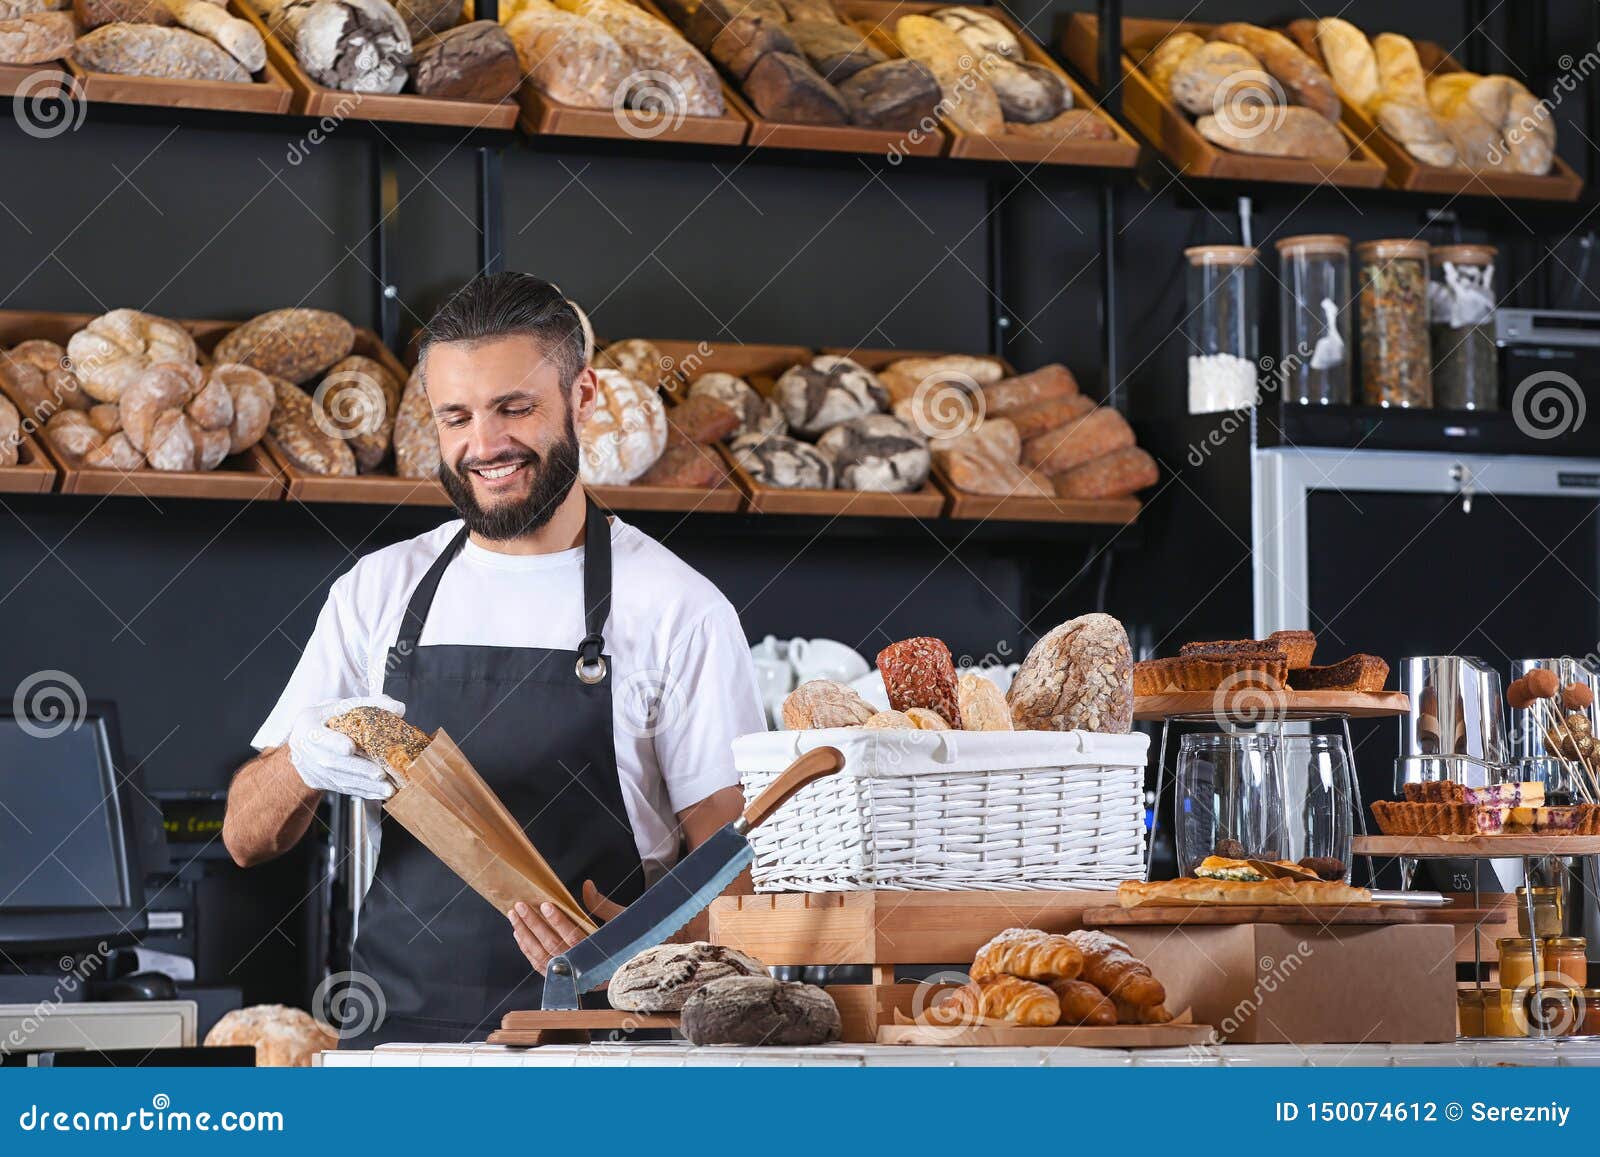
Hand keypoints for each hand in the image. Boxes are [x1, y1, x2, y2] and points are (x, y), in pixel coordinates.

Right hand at [287, 694, 406, 800]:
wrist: (306, 736)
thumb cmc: (328, 717)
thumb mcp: (343, 705)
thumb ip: (370, 704)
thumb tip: (399, 708)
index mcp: (307, 726)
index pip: (319, 735)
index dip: (334, 742)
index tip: (350, 748)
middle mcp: (304, 750)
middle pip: (331, 762)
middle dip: (358, 769)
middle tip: (381, 774)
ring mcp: (310, 769)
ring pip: (338, 779)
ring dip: (364, 785)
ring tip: (388, 789)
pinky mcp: (319, 782)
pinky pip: (341, 788)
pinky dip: (362, 791)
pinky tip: (380, 793)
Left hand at [508, 881, 623, 975]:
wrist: (632, 970)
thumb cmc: (628, 944)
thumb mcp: (621, 921)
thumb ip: (600, 905)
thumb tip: (586, 885)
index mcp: (598, 953)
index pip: (574, 937)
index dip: (558, 921)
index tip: (546, 905)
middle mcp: (582, 968)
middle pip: (553, 946)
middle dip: (533, 925)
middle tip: (520, 906)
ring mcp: (571, 977)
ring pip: (542, 957)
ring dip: (526, 936)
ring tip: (514, 917)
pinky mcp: (562, 980)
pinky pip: (540, 966)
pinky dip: (528, 951)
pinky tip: (520, 936)